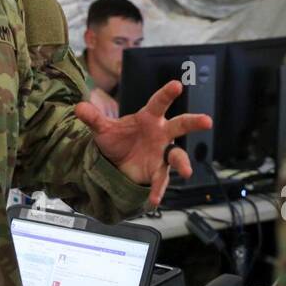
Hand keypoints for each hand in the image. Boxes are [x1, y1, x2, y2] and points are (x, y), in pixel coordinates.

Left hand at [74, 79, 211, 207]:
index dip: (167, 94)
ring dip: (183, 163)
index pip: (159, 103)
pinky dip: (158, 190)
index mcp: (149, 118)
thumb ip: (94, 118)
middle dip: (193, 122)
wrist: (116, 163)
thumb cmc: (118, 140)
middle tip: (206, 120)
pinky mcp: (157, 172)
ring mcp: (162, 154)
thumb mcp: (103, 129)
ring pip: (177, 156)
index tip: (176, 85)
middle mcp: (161, 134)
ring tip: (187, 171)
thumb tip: (79, 107)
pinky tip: (154, 199)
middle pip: (180, 125)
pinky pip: (161, 180)